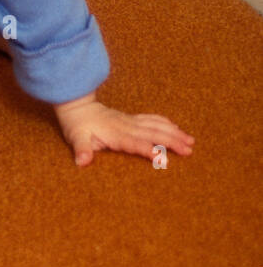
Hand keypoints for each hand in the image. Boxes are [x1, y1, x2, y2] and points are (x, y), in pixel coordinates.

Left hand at [55, 96, 194, 166]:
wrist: (76, 105)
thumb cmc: (76, 125)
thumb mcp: (76, 138)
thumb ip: (81, 149)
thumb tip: (82, 161)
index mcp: (115, 134)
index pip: (136, 143)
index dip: (149, 150)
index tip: (164, 159)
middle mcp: (126, 126)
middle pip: (153, 133)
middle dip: (172, 141)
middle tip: (189, 150)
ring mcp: (130, 121)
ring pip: (156, 125)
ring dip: (173, 132)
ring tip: (190, 141)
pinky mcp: (131, 119)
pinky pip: (151, 119)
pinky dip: (165, 122)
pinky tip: (175, 127)